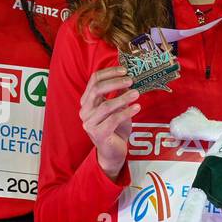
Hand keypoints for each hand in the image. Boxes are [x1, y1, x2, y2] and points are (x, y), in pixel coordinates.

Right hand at [80, 65, 138, 180]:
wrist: (113, 151)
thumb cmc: (115, 128)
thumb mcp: (118, 108)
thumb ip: (119, 94)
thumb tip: (129, 78)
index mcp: (87, 101)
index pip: (94, 80)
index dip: (109, 72)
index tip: (125, 70)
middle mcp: (85, 111)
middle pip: (96, 90)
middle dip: (115, 82)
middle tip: (130, 80)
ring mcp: (89, 123)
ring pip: (105, 106)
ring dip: (123, 98)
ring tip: (136, 93)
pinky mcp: (98, 134)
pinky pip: (113, 119)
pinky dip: (126, 112)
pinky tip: (137, 107)